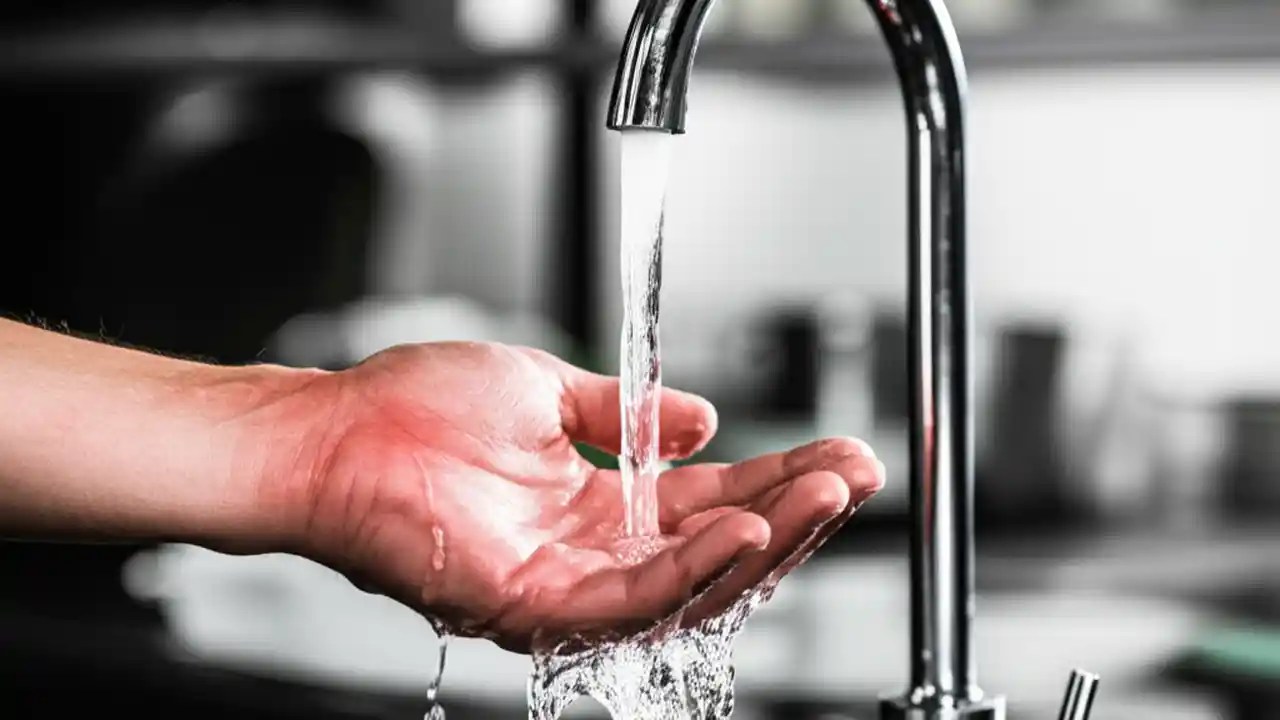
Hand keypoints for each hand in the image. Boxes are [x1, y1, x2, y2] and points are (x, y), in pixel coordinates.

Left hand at [274, 342, 883, 652]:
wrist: (336, 430)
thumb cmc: (415, 410)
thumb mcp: (547, 392)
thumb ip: (627, 413)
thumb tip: (705, 418)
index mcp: (598, 504)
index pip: (709, 499)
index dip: (778, 476)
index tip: (836, 451)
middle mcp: (590, 553)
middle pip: (716, 548)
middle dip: (794, 512)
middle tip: (855, 474)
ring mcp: (564, 586)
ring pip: (689, 584)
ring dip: (764, 540)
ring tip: (822, 496)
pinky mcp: (533, 605)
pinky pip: (630, 598)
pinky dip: (692, 568)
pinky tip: (746, 529)